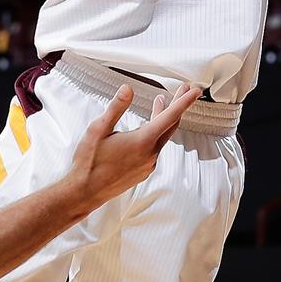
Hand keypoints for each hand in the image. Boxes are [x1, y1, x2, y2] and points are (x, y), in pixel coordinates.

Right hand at [60, 83, 201, 211]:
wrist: (84, 192)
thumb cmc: (89, 161)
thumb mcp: (98, 129)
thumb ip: (116, 108)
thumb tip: (128, 89)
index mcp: (142, 141)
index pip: (170, 117)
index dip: (184, 102)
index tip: (196, 91)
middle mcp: (150, 154)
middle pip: (171, 125)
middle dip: (178, 106)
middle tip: (184, 90)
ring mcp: (148, 164)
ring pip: (162, 137)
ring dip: (163, 119)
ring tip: (160, 102)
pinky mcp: (143, 171)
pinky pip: (154, 149)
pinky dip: (155, 134)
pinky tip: (146, 128)